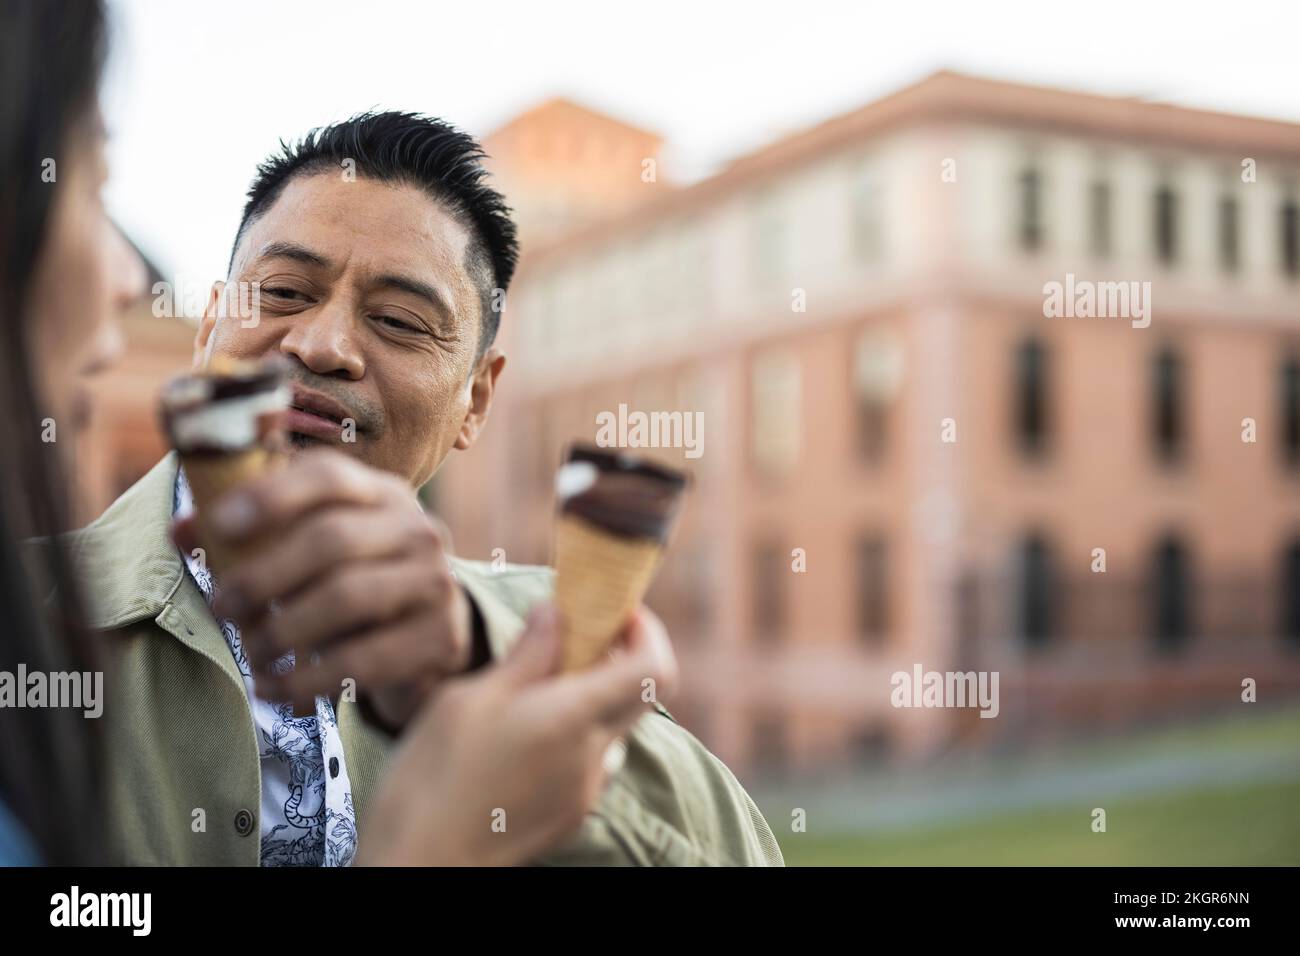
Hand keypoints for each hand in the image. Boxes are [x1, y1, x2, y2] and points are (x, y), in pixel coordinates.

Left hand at [180, 448, 471, 721]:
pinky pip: (363, 659)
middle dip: (263, 575)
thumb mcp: (316, 549)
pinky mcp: (442, 635)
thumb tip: (182, 529)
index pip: (329, 475)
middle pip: (333, 538)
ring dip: (283, 629)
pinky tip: (272, 688)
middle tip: (222, 606)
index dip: (272, 495)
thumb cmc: (357, 582)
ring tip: (253, 651)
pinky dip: (305, 680)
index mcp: (380, 493)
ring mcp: (436, 581)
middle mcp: (416, 528)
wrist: (433, 636)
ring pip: (348, 597)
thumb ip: (255, 535)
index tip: (220, 524)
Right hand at [358, 602, 677, 865]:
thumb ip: (526, 655)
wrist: (420, 863)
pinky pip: (589, 764)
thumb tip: (556, 613)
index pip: (654, 669)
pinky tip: (521, 736)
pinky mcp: (569, 817)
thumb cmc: (433, 779)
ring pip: (611, 731)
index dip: (647, 632)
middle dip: (616, 659)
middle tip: (572, 638)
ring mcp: (585, 792)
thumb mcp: (469, 698)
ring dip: (589, 701)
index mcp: (573, 719)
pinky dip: (572, 737)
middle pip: (638, 697)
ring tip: (532, 691)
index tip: (616, 612)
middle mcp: (593, 758)